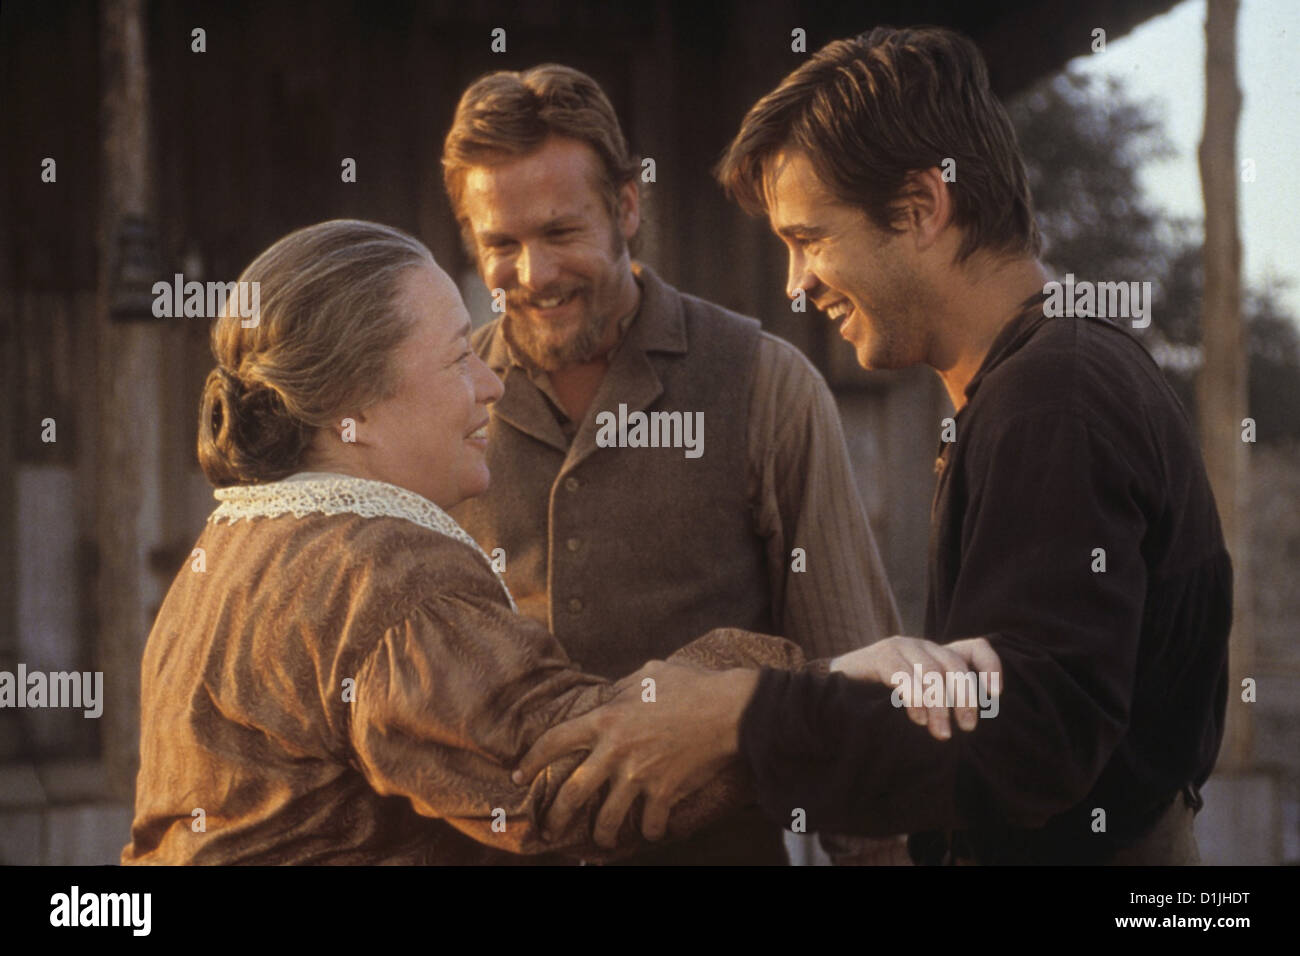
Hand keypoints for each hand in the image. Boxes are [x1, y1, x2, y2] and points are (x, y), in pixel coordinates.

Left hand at [511, 661, 759, 847]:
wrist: (729, 710)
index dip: (532, 760)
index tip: (519, 775)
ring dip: (602, 834)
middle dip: (556, 815)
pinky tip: (652, 831)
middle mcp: (616, 751)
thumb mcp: (648, 674)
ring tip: (601, 839)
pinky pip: (651, 824)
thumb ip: (622, 688)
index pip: (555, 741)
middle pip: (573, 792)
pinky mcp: (665, 793)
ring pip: (608, 817)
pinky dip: (652, 831)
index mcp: (606, 719)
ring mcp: (640, 775)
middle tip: (549, 828)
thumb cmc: (691, 685)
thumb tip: (611, 694)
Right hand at [829, 636, 1001, 739]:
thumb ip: (940, 702)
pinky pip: (905, 676)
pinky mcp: (879, 656)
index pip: (974, 648)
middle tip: (966, 727)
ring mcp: (900, 647)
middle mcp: (922, 646)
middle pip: (955, 665)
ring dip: (940, 706)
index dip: (991, 666)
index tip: (995, 696)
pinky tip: (916, 719)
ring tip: (940, 734)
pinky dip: (915, 699)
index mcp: (936, 654)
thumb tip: (970, 725)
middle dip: (965, 698)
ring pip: (932, 672)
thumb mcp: (918, 699)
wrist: (832, 688)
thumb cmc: (880, 700)